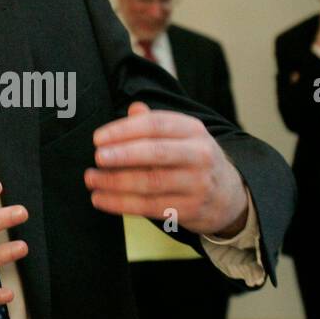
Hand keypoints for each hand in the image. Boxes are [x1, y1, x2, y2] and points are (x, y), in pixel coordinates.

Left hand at [85, 102, 248, 236]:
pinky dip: (121, 204)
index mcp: (192, 130)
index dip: (125, 130)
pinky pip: (149, 207)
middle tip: (97, 157)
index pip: (156, 125)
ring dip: (115, 182)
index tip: (98, 138)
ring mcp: (197, 184)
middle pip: (156, 153)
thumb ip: (154, 123)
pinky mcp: (190, 209)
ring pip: (150, 183)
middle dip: (123, 155)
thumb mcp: (181, 136)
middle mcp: (199, 155)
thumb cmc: (191, 159)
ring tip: (91, 179)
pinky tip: (100, 199)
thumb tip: (133, 109)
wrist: (228, 195)